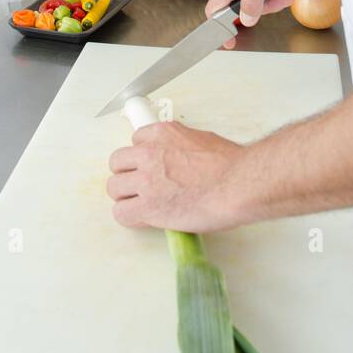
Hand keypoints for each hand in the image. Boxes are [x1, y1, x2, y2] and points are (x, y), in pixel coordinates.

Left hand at [107, 118, 245, 230]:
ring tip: (141, 203)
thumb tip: (178, 156)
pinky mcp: (147, 207)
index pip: (135, 141)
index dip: (142, 156)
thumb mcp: (202, 140)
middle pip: (117, 162)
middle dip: (128, 174)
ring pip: (114, 188)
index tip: (148, 165)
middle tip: (141, 186)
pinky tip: (142, 219)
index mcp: (163, 133)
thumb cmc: (230, 167)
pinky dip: (130, 217)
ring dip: (126, 196)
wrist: (238, 186)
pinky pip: (121, 213)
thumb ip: (180, 145)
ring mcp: (146, 180)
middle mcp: (149, 153)